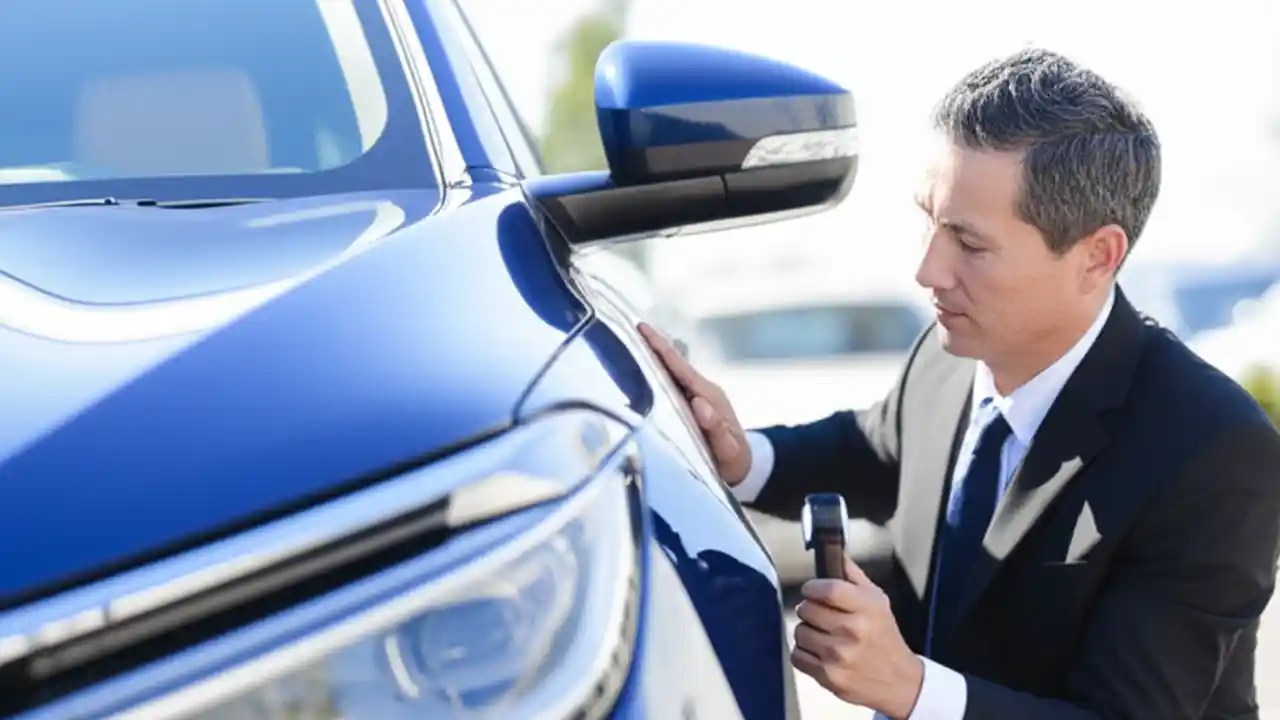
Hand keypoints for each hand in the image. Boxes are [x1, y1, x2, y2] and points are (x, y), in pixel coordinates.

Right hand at [637, 322, 751, 485]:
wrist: (743, 468)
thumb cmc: (734, 462)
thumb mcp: (729, 450)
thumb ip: (716, 429)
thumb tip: (699, 403)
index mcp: (709, 396)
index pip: (680, 368)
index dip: (661, 348)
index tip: (642, 328)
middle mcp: (701, 391)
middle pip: (673, 364)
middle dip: (652, 346)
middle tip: (628, 327)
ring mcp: (695, 397)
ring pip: (670, 373)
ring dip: (651, 358)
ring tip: (627, 342)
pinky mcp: (690, 406)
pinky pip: (669, 385)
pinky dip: (654, 373)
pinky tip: (639, 371)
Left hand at [792, 557, 924, 718]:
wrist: (899, 681)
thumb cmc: (885, 638)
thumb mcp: (878, 601)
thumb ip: (854, 576)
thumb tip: (835, 552)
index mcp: (866, 608)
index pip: (826, 589)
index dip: (812, 587)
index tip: (811, 590)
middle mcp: (852, 631)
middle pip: (807, 609)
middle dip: (809, 609)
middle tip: (820, 615)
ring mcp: (839, 655)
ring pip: (799, 631)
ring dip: (807, 631)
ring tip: (822, 635)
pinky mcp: (828, 676)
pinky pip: (797, 655)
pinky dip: (804, 653)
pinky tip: (819, 652)